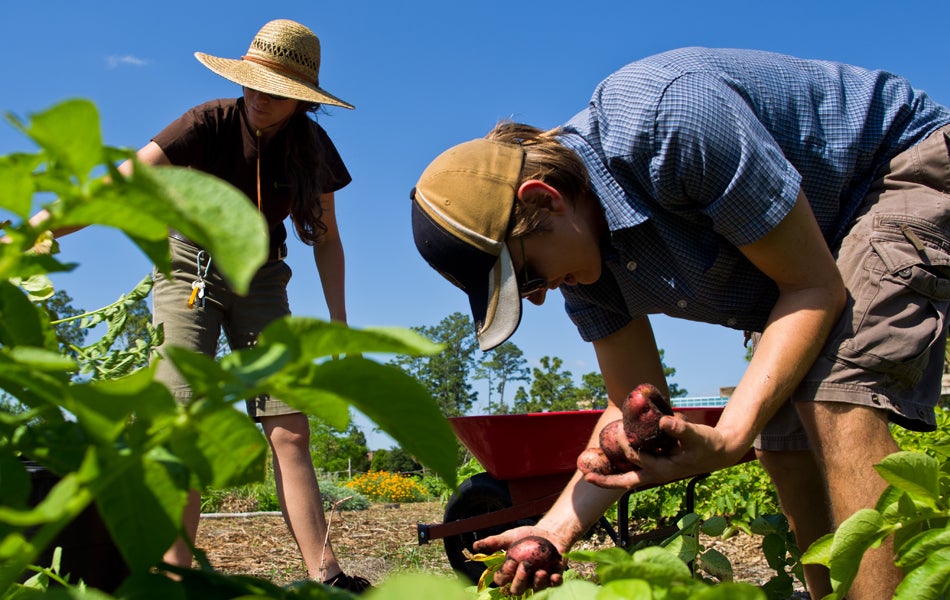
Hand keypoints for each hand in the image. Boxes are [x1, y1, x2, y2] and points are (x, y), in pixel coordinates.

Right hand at [472, 525, 565, 593]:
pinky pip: (555, 585)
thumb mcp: (509, 536)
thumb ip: (494, 542)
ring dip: (538, 583)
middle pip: (517, 589)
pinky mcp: (554, 578)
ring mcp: (538, 580)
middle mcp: (523, 580)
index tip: (510, 561)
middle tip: (524, 566)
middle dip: (519, 581)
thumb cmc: (526, 536)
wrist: (548, 531)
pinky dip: (555, 582)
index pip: (501, 580)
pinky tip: (555, 575)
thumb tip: (474, 546)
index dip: (504, 575)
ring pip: (536, 589)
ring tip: (540, 571)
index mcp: (510, 572)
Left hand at [583, 416, 743, 489]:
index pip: (636, 458)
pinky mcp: (656, 467)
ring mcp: (655, 473)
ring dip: (609, 478)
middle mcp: (656, 474)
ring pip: (627, 479)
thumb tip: (664, 421)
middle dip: (606, 481)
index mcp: (663, 470)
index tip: (620, 430)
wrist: (719, 451)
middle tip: (586, 477)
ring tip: (589, 475)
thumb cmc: (707, 443)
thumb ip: (681, 429)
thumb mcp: (696, 435)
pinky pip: (634, 471)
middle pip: (625, 481)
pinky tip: (609, 462)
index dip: (625, 445)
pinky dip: (621, 468)